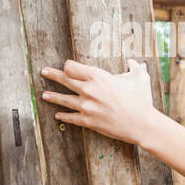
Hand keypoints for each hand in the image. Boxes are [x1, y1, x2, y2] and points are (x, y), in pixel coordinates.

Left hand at [39, 58, 155, 144]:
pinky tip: (58, 115)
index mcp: (98, 76)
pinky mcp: (88, 121)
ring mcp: (86, 106)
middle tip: (44, 72)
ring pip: (64, 99)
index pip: (73, 67)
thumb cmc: (140, 99)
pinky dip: (64, 116)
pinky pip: (71, 117)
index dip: (69, 65)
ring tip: (44, 95)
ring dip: (53, 97)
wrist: (140, 123)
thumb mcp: (139, 78)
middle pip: (65, 80)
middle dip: (53, 75)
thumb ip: (134, 67)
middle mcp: (88, 90)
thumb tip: (133, 61)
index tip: (68, 66)